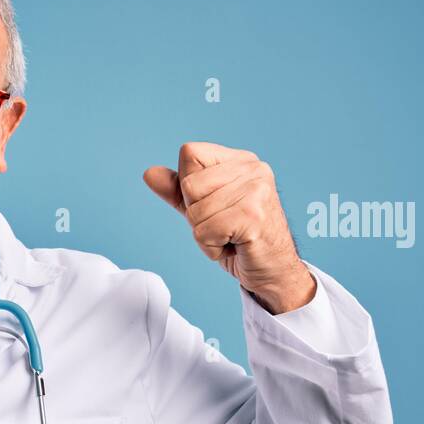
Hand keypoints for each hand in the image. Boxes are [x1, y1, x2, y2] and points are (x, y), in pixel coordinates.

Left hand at [143, 142, 314, 313]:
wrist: (273, 270)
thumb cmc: (240, 239)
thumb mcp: (204, 210)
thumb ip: (178, 191)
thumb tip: (149, 173)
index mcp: (240, 160)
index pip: (190, 153)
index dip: (189, 186)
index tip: (214, 205)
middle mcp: (252, 168)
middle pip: (189, 185)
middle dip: (197, 215)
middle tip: (224, 225)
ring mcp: (256, 191)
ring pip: (195, 212)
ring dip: (205, 236)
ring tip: (230, 237)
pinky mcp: (253, 217)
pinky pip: (205, 232)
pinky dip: (212, 249)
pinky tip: (235, 246)